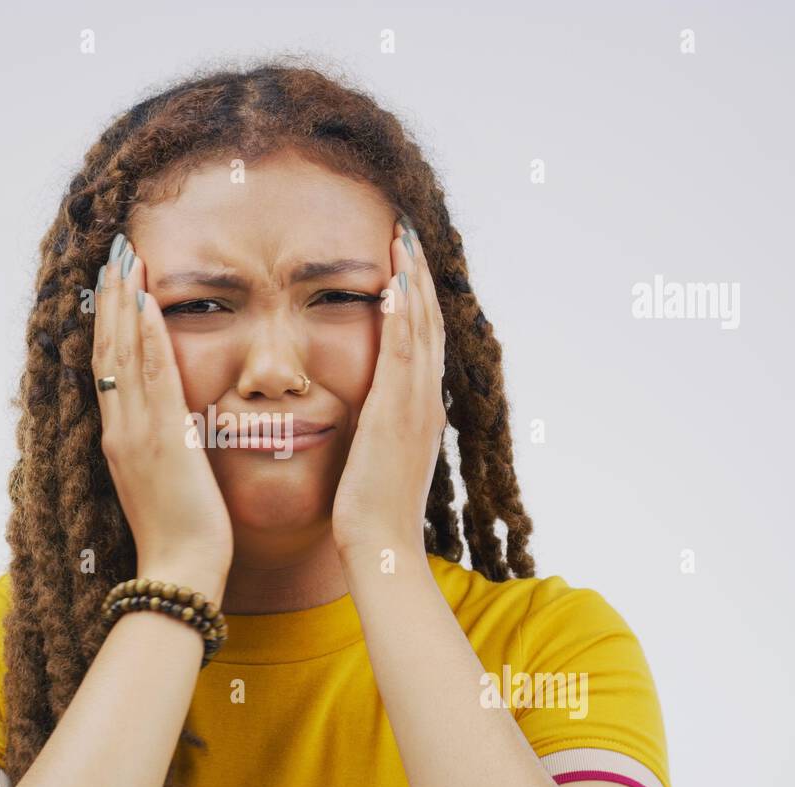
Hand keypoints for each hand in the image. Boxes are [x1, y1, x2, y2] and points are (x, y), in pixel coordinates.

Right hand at [92, 234, 233, 585]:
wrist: (179, 571)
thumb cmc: (179, 535)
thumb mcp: (163, 481)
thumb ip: (162, 447)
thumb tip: (174, 424)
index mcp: (119, 438)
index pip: (109, 367)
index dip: (108, 321)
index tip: (113, 283)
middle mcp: (119, 428)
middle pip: (108, 349)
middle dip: (110, 298)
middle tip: (114, 253)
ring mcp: (135, 431)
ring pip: (124, 353)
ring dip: (125, 302)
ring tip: (126, 259)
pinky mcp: (161, 438)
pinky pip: (153, 376)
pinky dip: (148, 336)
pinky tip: (147, 302)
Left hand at [331, 218, 446, 559]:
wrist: (380, 546)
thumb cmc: (369, 512)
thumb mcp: (375, 459)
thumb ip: (376, 430)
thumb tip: (366, 415)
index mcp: (420, 410)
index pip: (422, 340)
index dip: (416, 298)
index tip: (403, 262)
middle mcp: (426, 401)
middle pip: (428, 322)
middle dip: (417, 275)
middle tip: (406, 232)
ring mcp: (416, 406)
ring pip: (421, 328)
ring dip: (411, 280)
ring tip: (401, 239)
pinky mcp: (398, 414)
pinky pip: (404, 354)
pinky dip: (402, 317)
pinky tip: (393, 284)